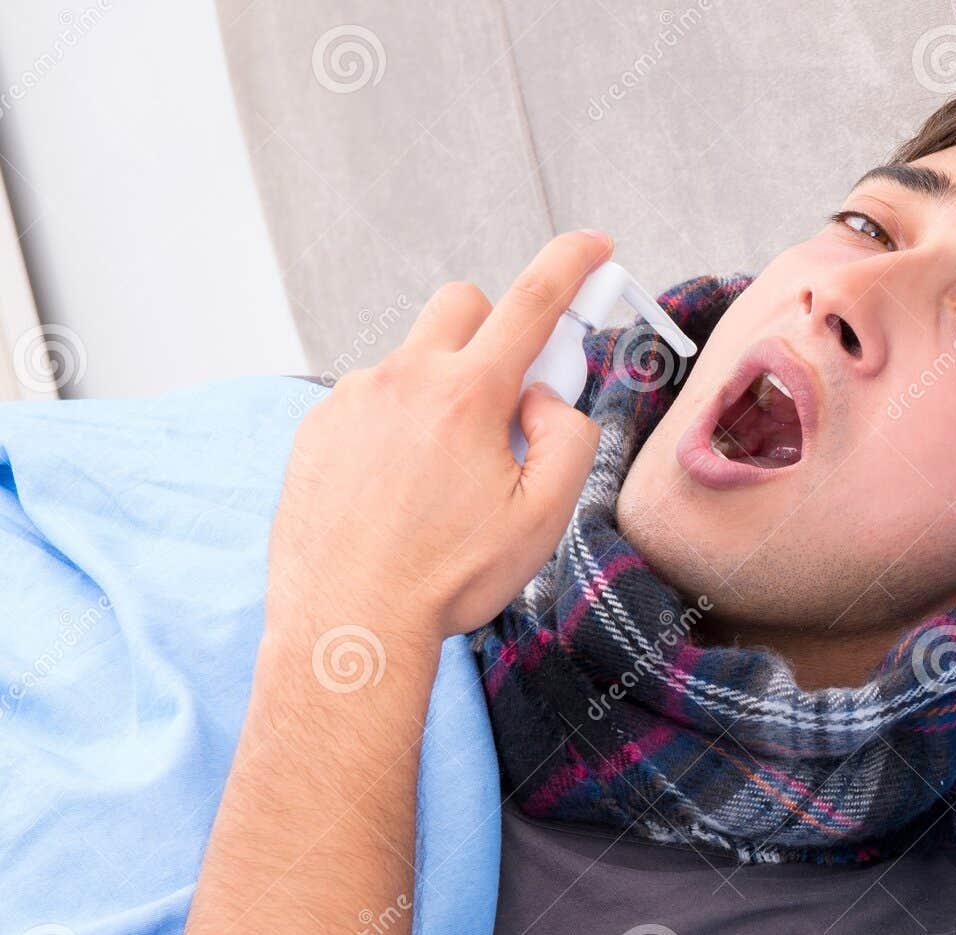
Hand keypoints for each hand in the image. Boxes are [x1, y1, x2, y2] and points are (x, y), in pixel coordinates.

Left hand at [266, 229, 612, 645]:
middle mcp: (403, 379)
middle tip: (509, 404)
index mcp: (466, 396)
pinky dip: (395, 432)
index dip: (571, 264)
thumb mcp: (543, 518)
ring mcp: (351, 400)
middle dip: (494, 331)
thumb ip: (568, 439)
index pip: (532, 301)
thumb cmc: (448, 579)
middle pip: (460, 305)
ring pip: (412, 365)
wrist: (350, 621)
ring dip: (440, 398)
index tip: (593, 247)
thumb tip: (545, 398)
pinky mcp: (317, 430)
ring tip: (440, 485)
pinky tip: (397, 497)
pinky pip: (369, 406)